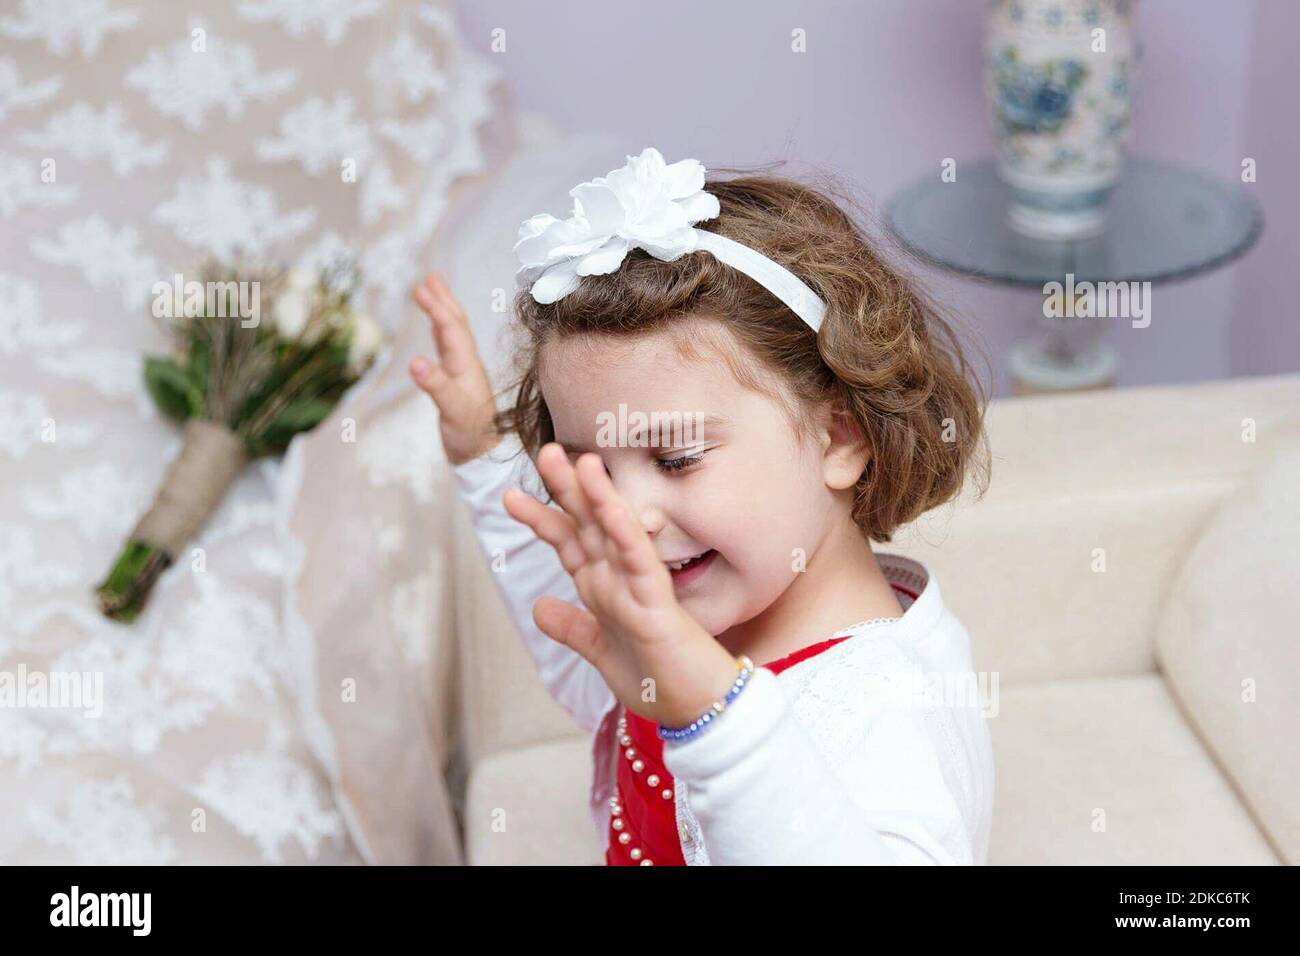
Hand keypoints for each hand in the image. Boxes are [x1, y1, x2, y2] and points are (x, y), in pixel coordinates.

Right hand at [408, 272, 500, 465]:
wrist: (483, 456)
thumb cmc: (469, 435)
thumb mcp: (452, 410)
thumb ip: (436, 386)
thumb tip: (415, 362)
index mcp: (467, 366)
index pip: (451, 329)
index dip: (437, 307)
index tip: (421, 288)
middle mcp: (467, 364)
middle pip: (455, 324)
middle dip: (443, 299)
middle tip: (429, 277)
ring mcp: (463, 372)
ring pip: (452, 333)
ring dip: (442, 311)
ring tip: (431, 291)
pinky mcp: (457, 382)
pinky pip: (447, 348)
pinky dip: (439, 331)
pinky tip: (435, 328)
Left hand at [503, 443, 739, 726]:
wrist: (697, 711)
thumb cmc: (657, 680)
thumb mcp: (601, 652)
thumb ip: (572, 628)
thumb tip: (538, 607)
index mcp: (604, 590)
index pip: (569, 545)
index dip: (542, 519)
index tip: (510, 495)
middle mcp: (619, 581)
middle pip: (588, 526)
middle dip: (566, 490)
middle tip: (545, 451)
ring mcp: (640, 588)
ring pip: (616, 533)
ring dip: (599, 497)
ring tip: (579, 461)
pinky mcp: (660, 604)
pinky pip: (641, 564)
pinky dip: (627, 536)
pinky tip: (613, 510)